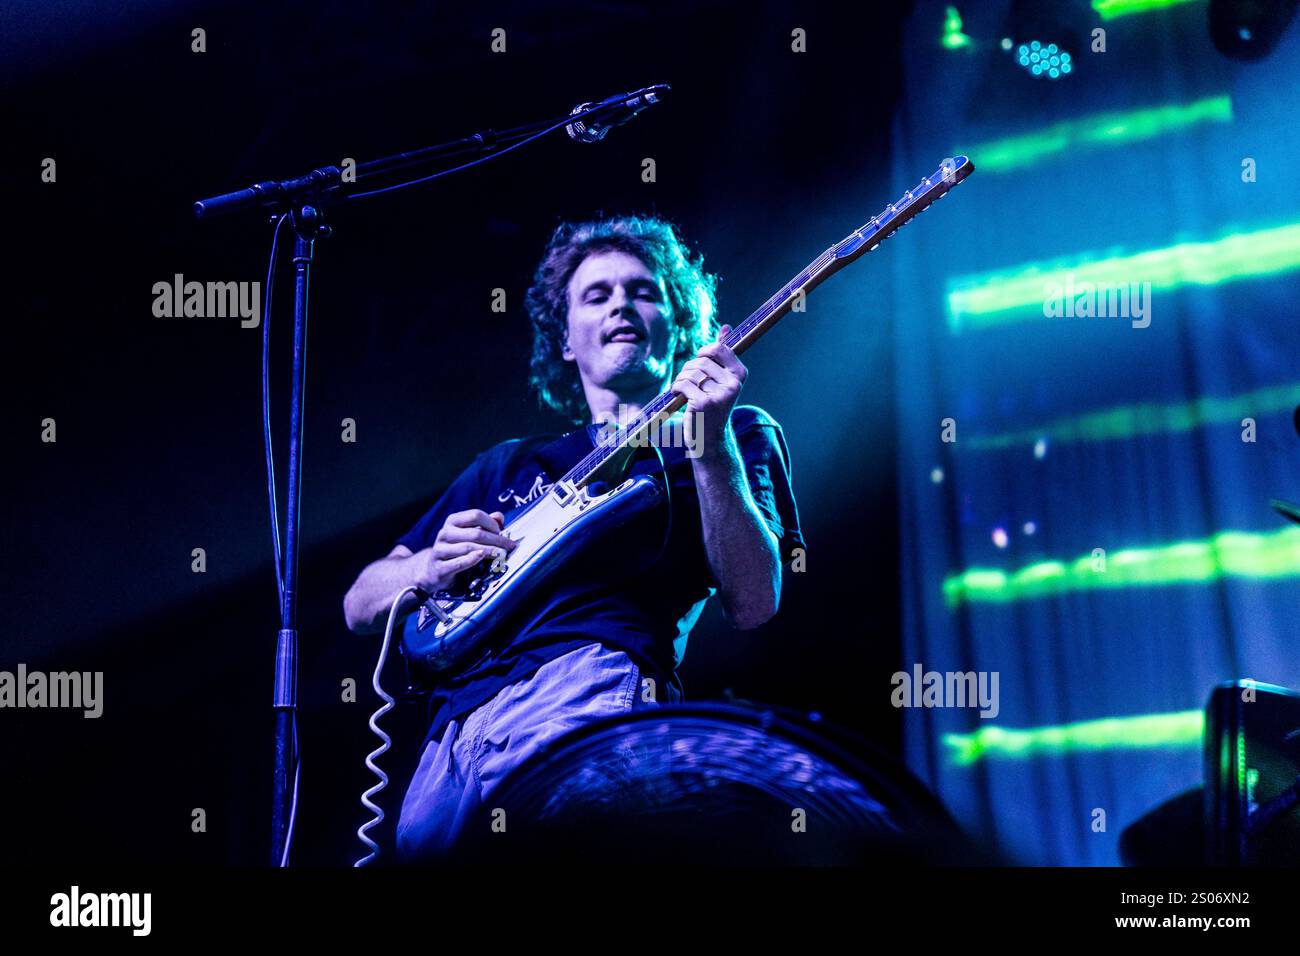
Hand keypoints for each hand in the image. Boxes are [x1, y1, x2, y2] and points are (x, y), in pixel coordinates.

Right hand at [413, 509, 515, 592]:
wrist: (432, 569)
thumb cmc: (455, 549)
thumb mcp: (469, 534)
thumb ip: (485, 524)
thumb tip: (499, 516)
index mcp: (453, 521)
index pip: (475, 515)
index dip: (491, 523)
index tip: (502, 532)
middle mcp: (445, 533)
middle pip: (475, 533)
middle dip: (496, 540)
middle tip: (509, 546)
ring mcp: (440, 550)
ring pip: (468, 547)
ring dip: (488, 550)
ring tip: (501, 553)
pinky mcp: (439, 567)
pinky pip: (458, 562)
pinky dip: (471, 560)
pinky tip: (481, 557)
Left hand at [671, 323, 746, 457]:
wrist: (710, 440)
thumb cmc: (713, 406)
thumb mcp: (721, 379)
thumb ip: (723, 354)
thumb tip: (725, 327)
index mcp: (739, 374)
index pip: (717, 348)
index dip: (704, 352)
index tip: (700, 363)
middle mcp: (733, 384)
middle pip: (701, 360)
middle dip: (689, 368)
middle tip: (688, 382)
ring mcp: (719, 394)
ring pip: (690, 372)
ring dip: (681, 379)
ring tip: (683, 390)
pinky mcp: (703, 403)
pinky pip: (683, 384)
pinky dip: (676, 388)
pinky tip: (678, 396)